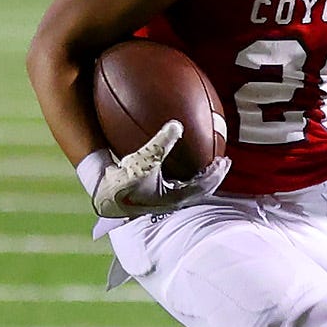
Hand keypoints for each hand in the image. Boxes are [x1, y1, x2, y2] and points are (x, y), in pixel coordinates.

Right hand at [89, 120, 228, 218]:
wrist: (102, 196)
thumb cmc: (121, 181)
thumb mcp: (142, 160)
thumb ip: (161, 143)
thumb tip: (177, 125)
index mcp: (174, 198)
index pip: (203, 187)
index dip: (216, 174)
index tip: (224, 160)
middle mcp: (171, 202)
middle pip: (200, 189)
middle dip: (212, 175)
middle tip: (222, 161)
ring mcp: (163, 200)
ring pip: (189, 189)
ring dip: (200, 176)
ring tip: (206, 163)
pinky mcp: (154, 196)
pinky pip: (176, 184)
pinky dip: (183, 174)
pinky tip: (177, 163)